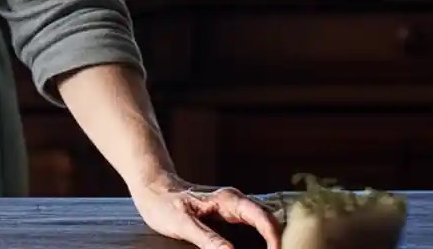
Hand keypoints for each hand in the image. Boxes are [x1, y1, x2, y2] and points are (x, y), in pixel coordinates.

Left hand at [131, 172, 281, 248]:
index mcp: (229, 200)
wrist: (152, 189)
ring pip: (266, 227)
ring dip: (272, 243)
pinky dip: (262, 243)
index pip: (264, 219)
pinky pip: (255, 231)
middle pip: (271, 223)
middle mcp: (237, 203)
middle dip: (280, 242)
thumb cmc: (163, 203)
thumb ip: (207, 239)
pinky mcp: (231, 219)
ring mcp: (236, 210)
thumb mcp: (182, 223)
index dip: (276, 239)